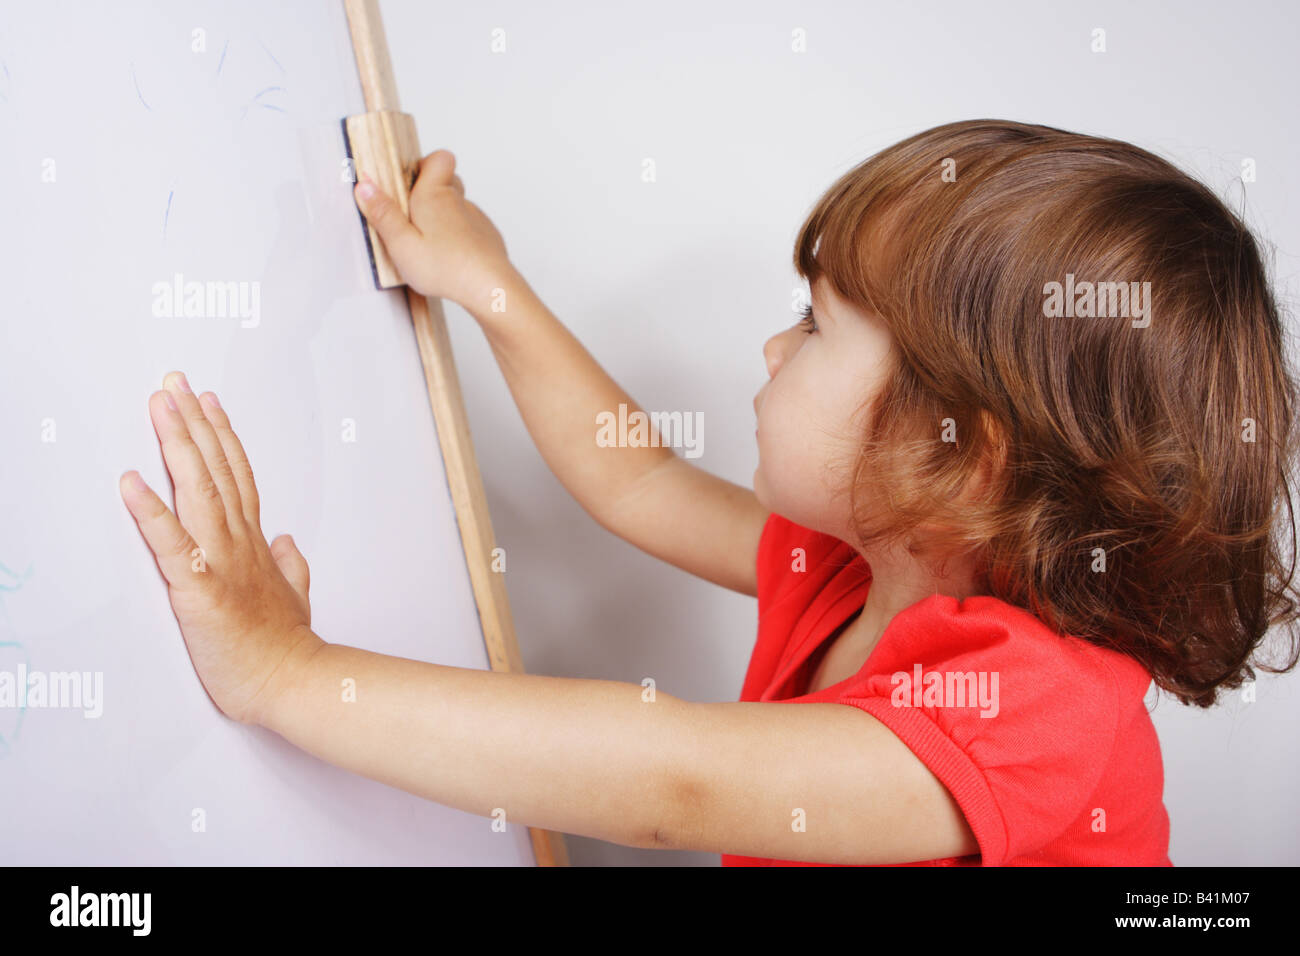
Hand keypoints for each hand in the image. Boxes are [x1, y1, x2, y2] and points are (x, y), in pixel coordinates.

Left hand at [119, 371, 322, 725]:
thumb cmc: (287, 646)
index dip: (222, 436)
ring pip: (199, 491)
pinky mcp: (200, 589)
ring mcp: (222, 561)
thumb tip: (289, 542)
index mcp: (256, 544)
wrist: (292, 681)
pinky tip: (132, 482)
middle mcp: (240, 542)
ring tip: (160, 407)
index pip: (238, 476)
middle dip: (193, 422)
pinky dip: (150, 511)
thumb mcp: (295, 596)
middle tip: (175, 383)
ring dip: (178, 445)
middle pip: (216, 469)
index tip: (208, 402)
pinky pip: (172, 544)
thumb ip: (292, 566)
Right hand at [353, 149, 511, 306]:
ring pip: (459, 207)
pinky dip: (460, 238)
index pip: (439, 158)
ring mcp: (477, 219)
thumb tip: (365, 186)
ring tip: (429, 244)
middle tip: (413, 216)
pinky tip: (450, 258)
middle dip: (430, 192)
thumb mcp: (401, 244)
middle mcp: (459, 201)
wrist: (490, 288)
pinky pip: (471, 229)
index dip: (425, 164)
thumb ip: (383, 214)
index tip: (409, 181)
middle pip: (447, 182)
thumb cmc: (445, 268)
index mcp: (435, 195)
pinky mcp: (488, 238)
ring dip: (444, 218)